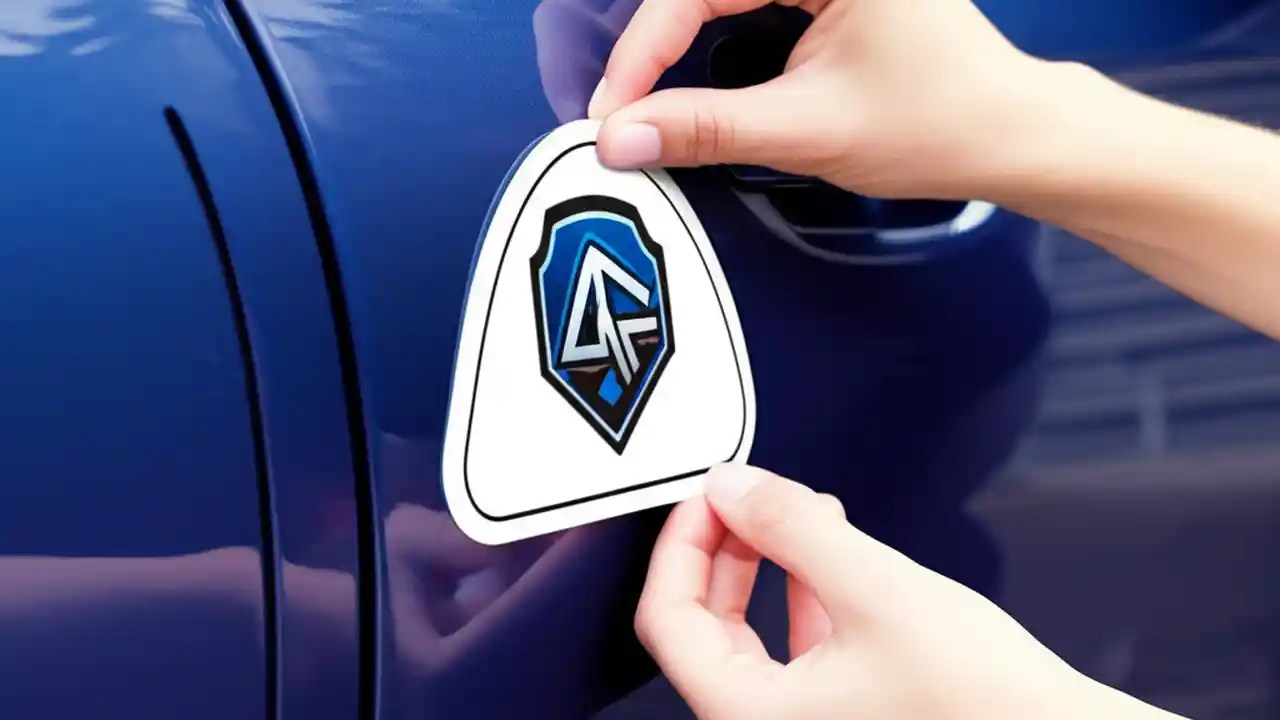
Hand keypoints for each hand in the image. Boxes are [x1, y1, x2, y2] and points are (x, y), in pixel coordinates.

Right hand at [590, 0, 1060, 198]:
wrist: (1005, 134)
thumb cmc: (937, 123)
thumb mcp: (807, 130)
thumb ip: (706, 129)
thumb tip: (622, 136)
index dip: (644, 50)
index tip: (613, 109)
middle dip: (653, 46)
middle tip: (620, 110)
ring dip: (675, 41)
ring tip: (643, 98)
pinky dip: (709, 37)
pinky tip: (687, 78)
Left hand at [636, 464, 1182, 719]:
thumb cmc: (985, 699)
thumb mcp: (876, 589)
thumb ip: (792, 528)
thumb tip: (728, 484)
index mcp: (749, 715)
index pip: (668, 620)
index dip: (680, 544)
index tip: (708, 492)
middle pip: (702, 627)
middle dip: (723, 549)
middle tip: (745, 495)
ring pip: (749, 636)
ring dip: (767, 565)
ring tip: (798, 510)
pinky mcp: (844, 716)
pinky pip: (795, 651)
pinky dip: (804, 595)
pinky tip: (833, 552)